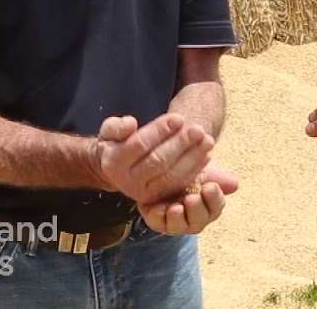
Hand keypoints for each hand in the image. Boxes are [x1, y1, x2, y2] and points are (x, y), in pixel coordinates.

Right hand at [94, 114, 213, 203]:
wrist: (114, 169)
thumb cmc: (116, 144)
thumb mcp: (109, 131)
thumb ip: (117, 126)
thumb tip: (131, 123)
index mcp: (114, 161)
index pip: (140, 144)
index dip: (160, 131)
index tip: (179, 118)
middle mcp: (127, 180)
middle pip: (158, 161)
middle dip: (181, 144)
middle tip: (198, 129)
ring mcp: (142, 192)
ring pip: (170, 175)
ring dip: (192, 158)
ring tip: (207, 141)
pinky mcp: (156, 198)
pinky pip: (177, 185)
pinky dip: (193, 171)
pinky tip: (206, 156)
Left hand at [137, 161, 238, 234]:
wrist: (160, 170)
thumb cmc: (187, 171)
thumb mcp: (202, 169)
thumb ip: (217, 176)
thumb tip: (235, 184)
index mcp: (209, 205)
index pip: (216, 205)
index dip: (214, 198)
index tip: (210, 186)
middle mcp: (194, 217)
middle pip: (199, 219)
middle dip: (196, 209)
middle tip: (192, 198)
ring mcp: (175, 222)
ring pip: (179, 226)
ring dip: (178, 217)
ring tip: (175, 207)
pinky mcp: (157, 221)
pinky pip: (158, 224)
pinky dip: (158, 217)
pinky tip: (157, 207)